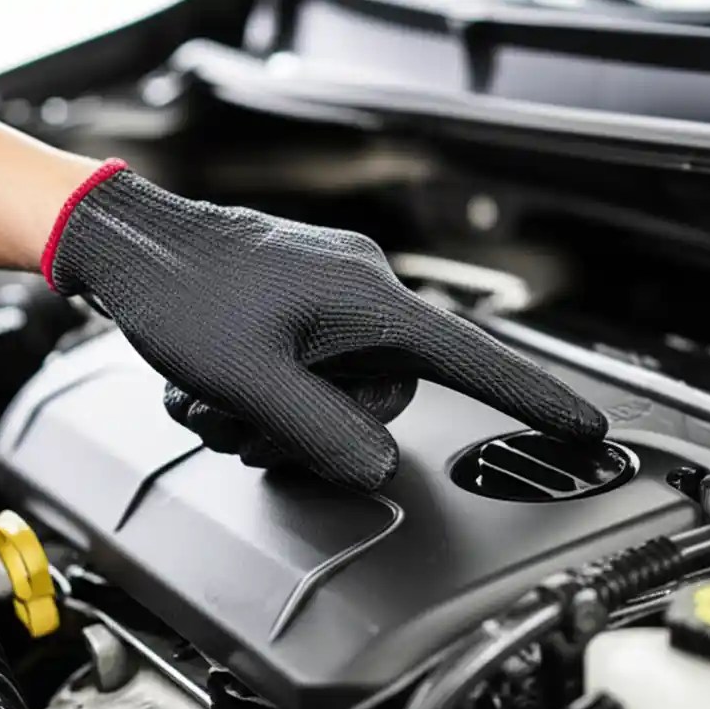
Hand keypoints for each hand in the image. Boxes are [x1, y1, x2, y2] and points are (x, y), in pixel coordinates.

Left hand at [45, 161, 606, 490]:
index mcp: (369, 302)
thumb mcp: (249, 378)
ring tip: (212, 401)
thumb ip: (322, 432)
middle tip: (244, 424)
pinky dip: (260, 395)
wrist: (124, 241)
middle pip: (382, 400)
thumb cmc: (183, 292)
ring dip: (272, 417)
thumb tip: (381, 467)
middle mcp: (361, 294)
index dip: (534, 400)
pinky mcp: (299, 306)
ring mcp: (329, 298)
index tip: (585, 427)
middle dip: (312, 431)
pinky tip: (208, 389)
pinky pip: (308, 371)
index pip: (472, 360)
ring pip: (336, 393)